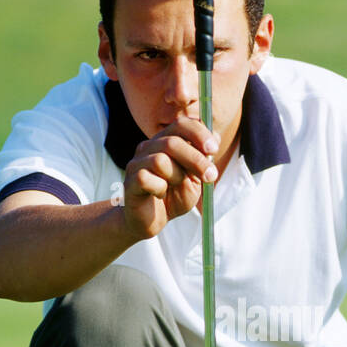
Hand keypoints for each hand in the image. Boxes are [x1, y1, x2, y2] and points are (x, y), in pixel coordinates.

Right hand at [121, 117, 219, 240]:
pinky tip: (160, 195)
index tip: (214, 150)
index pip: (180, 125)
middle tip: (211, 176)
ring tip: (174, 186)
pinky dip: (159, 188)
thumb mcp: (195, 179)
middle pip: (172, 142)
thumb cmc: (172, 197)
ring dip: (176, 176)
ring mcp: (136, 163)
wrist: (151, 221)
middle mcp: (148, 148)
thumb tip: (217, 138)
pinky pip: (146, 178)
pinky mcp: (130, 181)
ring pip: (160, 160)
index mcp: (165, 142)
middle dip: (196, 160)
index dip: (199, 133)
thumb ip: (203, 160)